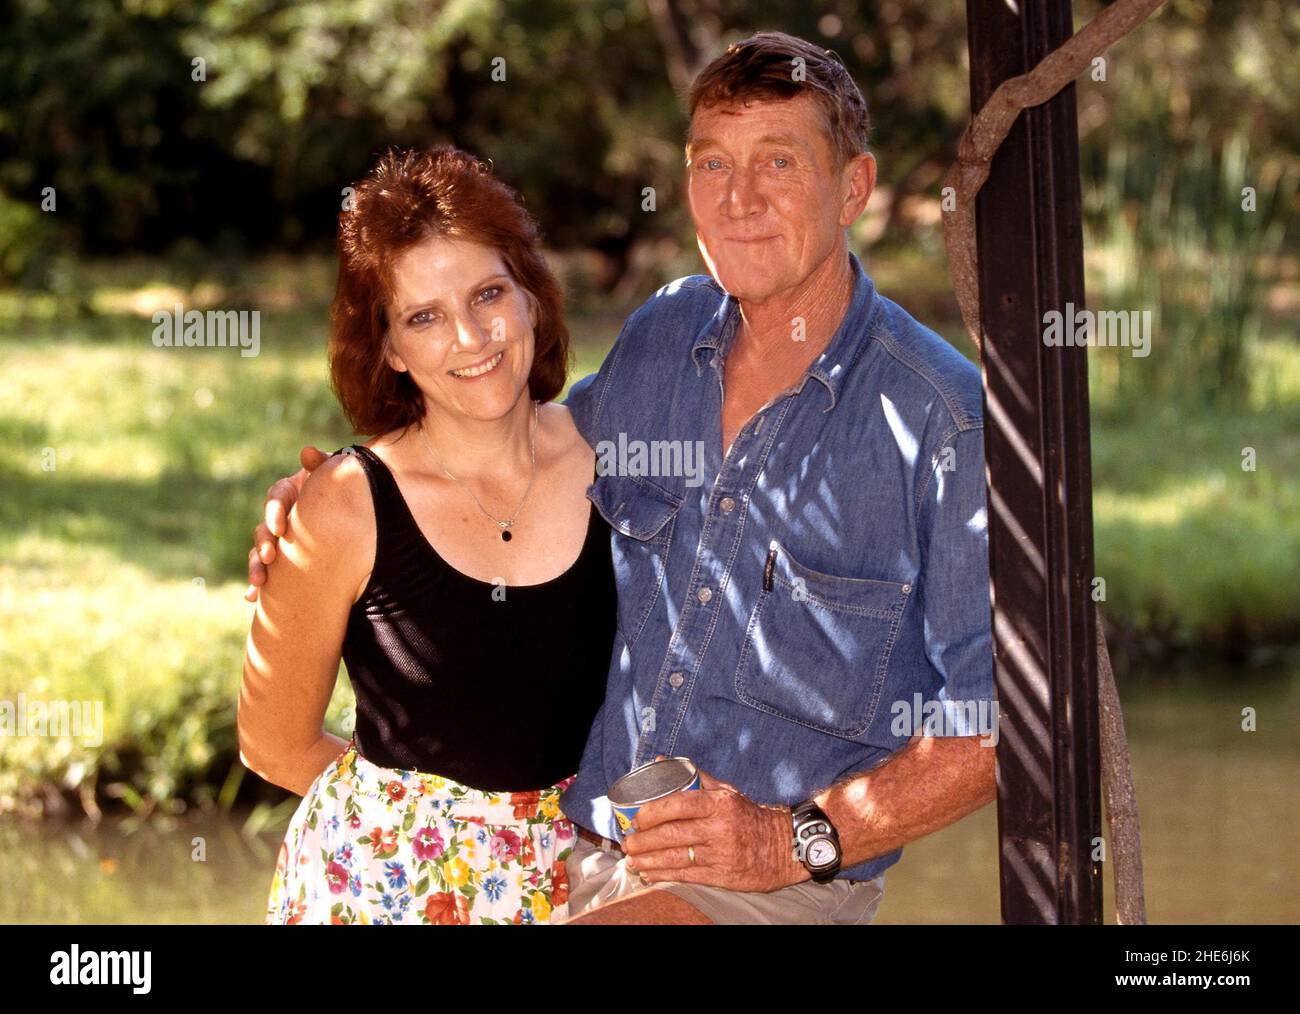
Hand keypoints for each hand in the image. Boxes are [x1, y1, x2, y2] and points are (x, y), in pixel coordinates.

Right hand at [244, 445, 330, 601]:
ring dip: (256, 566)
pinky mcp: (282, 558)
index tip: (280, 528)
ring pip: (260, 552)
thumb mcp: (334, 473)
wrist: (351, 507)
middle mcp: (281, 514)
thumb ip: (322, 463)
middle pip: (264, 527)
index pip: (276, 497)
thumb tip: (307, 452)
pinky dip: (256, 585)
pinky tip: (250, 598)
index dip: (275, 512)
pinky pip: (267, 572)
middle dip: (263, 543)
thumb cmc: (341, 487)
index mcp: (290, 492)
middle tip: (269, 556)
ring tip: (258, 583)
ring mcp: (279, 538)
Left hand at [621, 765, 806, 892]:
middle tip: (627, 843)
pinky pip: (687, 875)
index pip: (678, 805)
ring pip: (675, 857)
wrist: (785, 847)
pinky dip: (664, 875)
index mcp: (719, 804)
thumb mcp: (728, 792)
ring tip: (632, 860)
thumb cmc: (750, 817)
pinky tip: (649, 873)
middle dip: (643, 840)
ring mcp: (721, 854)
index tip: (636, 818)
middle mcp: (720, 828)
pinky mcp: (723, 876)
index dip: (652, 812)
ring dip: (648, 860)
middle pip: (672, 834)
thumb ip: (694, 778)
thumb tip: (660, 762)